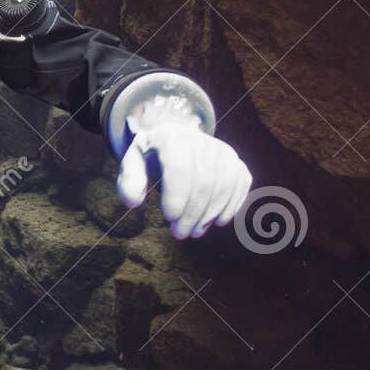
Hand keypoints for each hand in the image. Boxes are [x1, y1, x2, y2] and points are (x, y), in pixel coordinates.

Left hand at [116, 119, 251, 239]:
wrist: (176, 140)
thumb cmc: (151, 157)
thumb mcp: (133, 163)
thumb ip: (129, 181)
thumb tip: (133, 202)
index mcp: (170, 137)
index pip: (179, 168)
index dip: (177, 196)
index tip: (169, 218)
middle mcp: (200, 139)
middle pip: (204, 181)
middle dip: (193, 213)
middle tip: (181, 233)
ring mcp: (221, 149)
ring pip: (224, 185)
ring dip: (211, 214)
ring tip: (195, 231)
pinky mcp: (235, 160)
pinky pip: (241, 183)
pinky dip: (232, 205)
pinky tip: (218, 221)